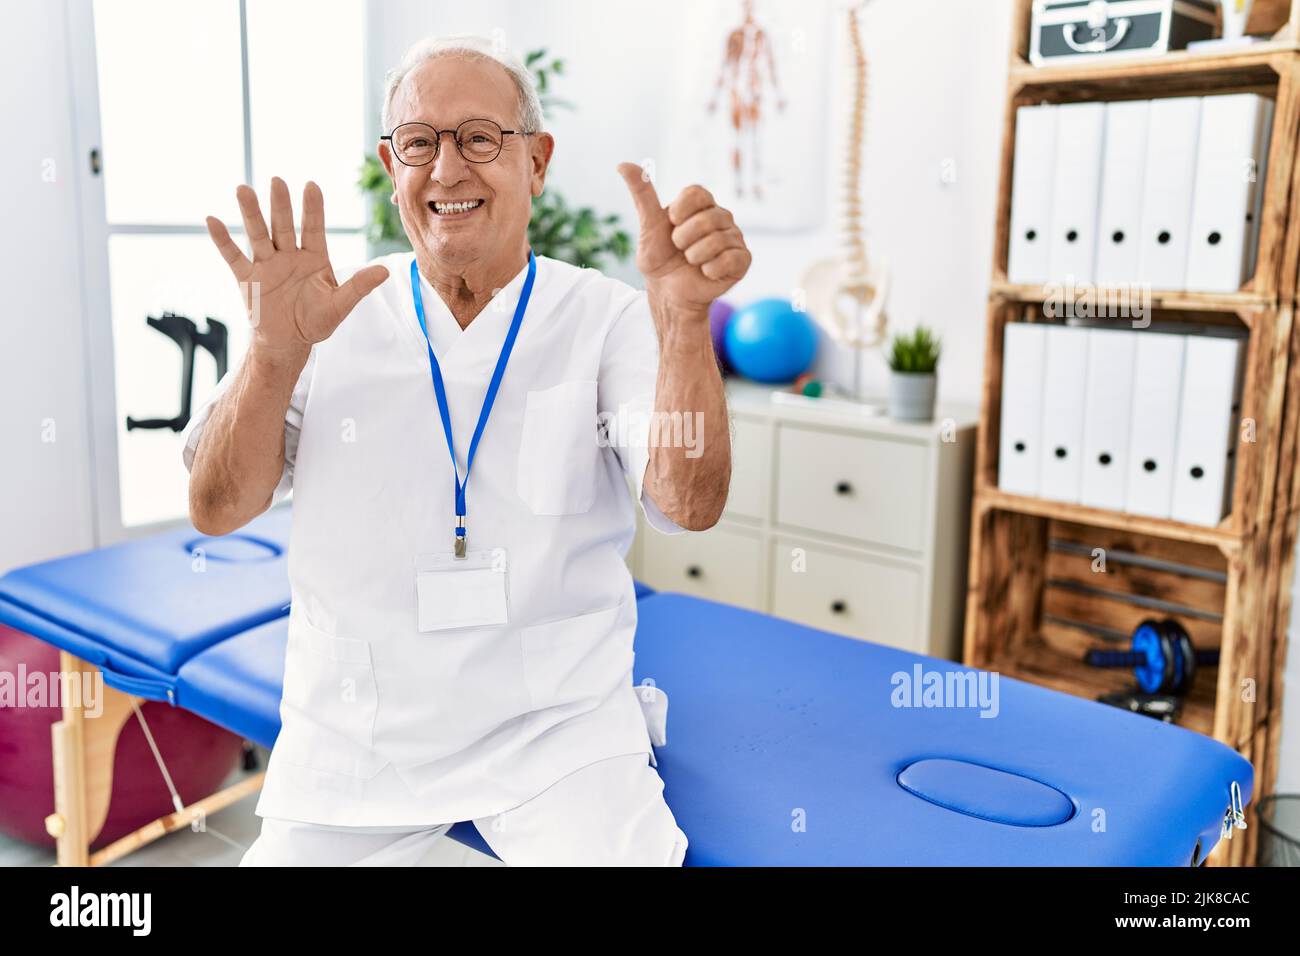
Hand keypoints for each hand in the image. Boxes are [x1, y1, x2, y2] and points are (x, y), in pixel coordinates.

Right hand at [205, 178, 388, 356]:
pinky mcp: (247, 277)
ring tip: (243, 189)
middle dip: (281, 204)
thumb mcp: (340, 305)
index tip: (311, 185)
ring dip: (251, 213)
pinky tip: (212, 220)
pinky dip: (222, 240)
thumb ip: (358, 286)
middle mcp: (289, 255)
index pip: (313, 228)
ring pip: (258, 234)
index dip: (312, 209)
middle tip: (277, 181)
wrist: (289, 342)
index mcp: (314, 257)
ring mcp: (266, 264)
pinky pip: (233, 256)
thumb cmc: (316, 322)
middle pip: (283, 225)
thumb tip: (385, 271)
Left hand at [617, 163, 750, 311]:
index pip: (697, 192)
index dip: (679, 211)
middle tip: (679, 249)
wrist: (668, 292)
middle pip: (706, 218)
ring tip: (691, 262)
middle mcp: (722, 217)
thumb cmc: (660, 258)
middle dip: (683, 239)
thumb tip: (622, 164)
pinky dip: (709, 270)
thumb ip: (642, 194)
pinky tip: (706, 273)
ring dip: (694, 256)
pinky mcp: (742, 260)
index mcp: (702, 204)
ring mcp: (734, 238)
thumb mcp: (648, 225)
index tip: (672, 224)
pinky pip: (729, 260)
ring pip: (716, 241)